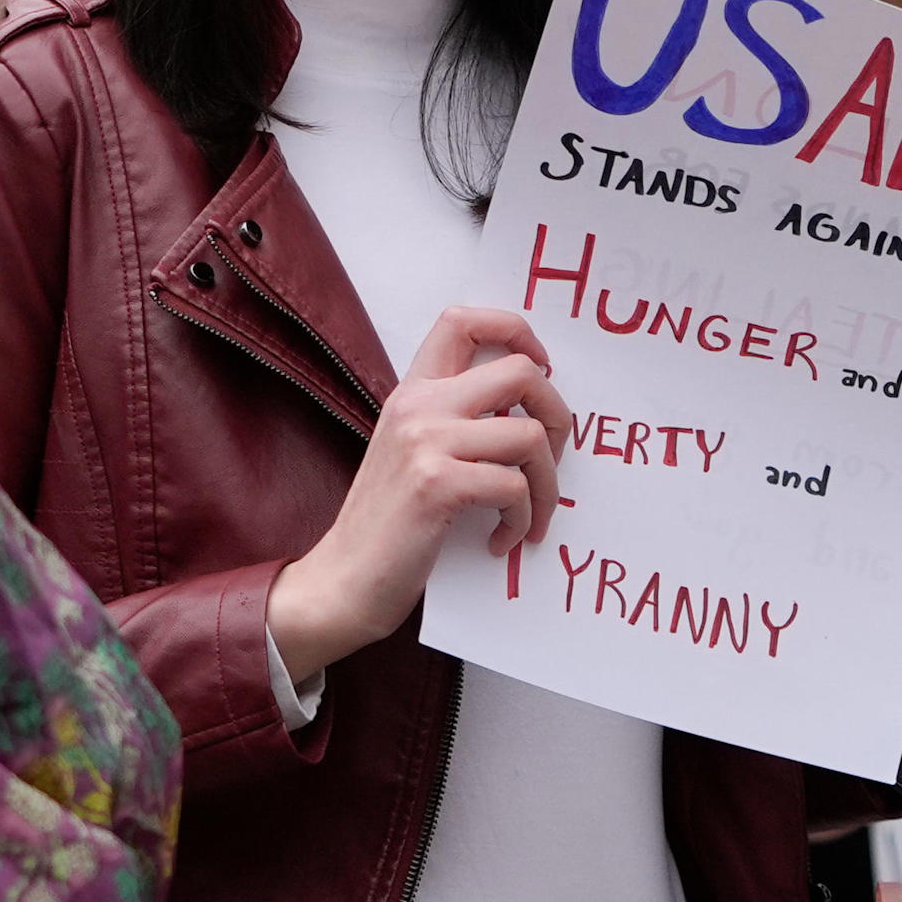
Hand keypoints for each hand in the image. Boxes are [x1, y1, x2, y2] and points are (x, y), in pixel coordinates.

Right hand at [268, 307, 571, 679]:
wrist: (343, 581)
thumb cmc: (387, 526)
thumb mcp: (410, 453)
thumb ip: (452, 421)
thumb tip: (528, 413)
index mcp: (412, 392)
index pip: (463, 321)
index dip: (516, 331)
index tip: (541, 368)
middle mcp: (418, 406)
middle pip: (522, 372)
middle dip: (558, 416)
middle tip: (551, 459)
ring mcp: (425, 443)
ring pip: (530, 436)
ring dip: (548, 485)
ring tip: (530, 514)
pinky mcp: (436, 485)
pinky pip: (514, 487)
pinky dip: (523, 519)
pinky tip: (502, 539)